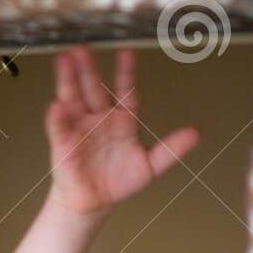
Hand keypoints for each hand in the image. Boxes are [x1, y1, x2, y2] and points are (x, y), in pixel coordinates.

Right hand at [45, 45, 199, 216]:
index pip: (125, 90)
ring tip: (64, 60)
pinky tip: (56, 106)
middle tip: (84, 49)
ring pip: (74, 98)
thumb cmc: (119, 181)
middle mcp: (100, 116)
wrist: (94, 203)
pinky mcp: (64, 141)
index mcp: (123, 118)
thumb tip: (196, 134)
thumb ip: (170, 150)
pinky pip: (59, 127)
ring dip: (68, 80)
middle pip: (95, 88)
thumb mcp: (149, 167)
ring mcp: (80, 126)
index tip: (127, 52)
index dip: (126, 73)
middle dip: (89, 69)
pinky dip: (57, 117)